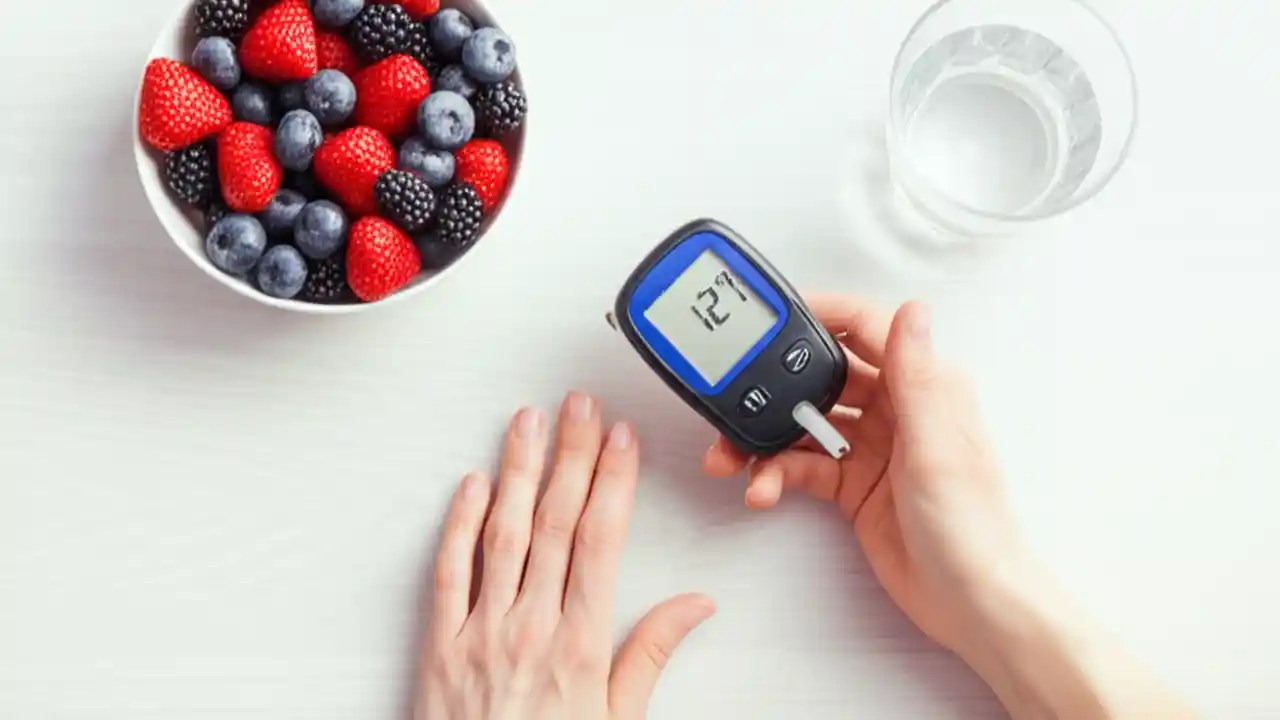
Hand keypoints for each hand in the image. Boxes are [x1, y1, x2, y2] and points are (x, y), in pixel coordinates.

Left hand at [418, 393, 715, 719]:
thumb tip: (696, 604)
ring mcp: (481, 633)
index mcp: (580, 645)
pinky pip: (448, 573)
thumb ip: (650, 654)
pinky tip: (472, 485)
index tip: (621, 441)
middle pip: (555, 523)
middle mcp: (530, 629)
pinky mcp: (439, 646)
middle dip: (570, 457)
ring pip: (503, 535)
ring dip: (517, 472)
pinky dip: (459, 525)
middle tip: (579, 409)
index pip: (601, 540)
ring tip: (528, 424)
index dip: (612, 482)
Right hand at [703, 296, 1195, 718]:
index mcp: (923, 386)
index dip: (818, 315)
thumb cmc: (972, 527)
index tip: (773, 316)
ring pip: (803, 423)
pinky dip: (775, 475)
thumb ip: (917, 378)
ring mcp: (871, 447)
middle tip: (735, 396)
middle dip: (773, 386)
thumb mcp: (937, 446)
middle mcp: (896, 409)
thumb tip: (912, 309)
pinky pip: (801, 466)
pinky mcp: (852, 485)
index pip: (864, 329)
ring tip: (732, 456)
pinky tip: (761, 489)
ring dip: (764, 437)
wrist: (971, 603)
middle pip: (821, 377)